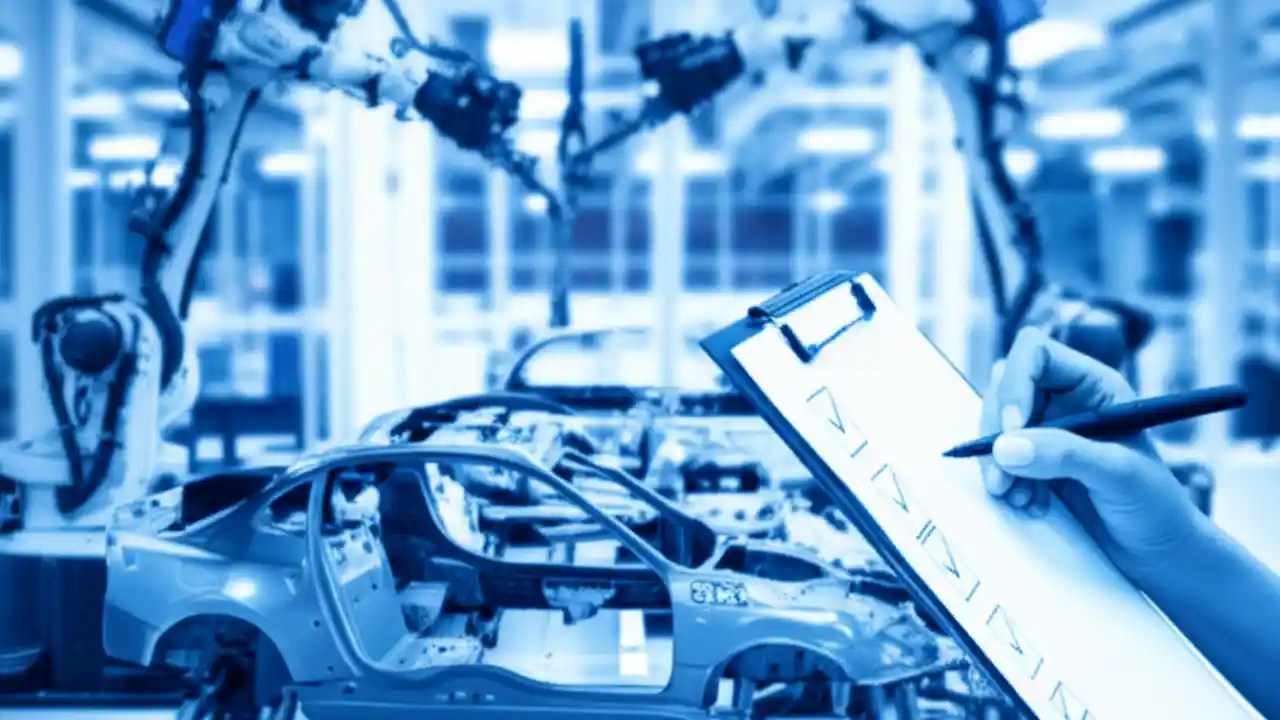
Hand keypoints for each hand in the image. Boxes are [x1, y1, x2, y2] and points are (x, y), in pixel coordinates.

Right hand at [981, 327, 1206, 581]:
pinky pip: (997, 456)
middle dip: (996, 429)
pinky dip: (1002, 479)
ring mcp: (1046, 432)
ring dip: (996, 460)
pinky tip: (1027, 503)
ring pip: (995, 423)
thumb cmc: (1156, 508)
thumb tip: (1006, 446)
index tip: (1013, 427)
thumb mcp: (1119, 475)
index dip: (1016, 383)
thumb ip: (1065, 455)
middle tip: (1002, 475)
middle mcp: (1066, 401)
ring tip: (1019, 497)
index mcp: (1093, 386)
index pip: (1035, 354)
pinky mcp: (1034, 463)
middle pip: (1005, 387)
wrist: (1157, 554)